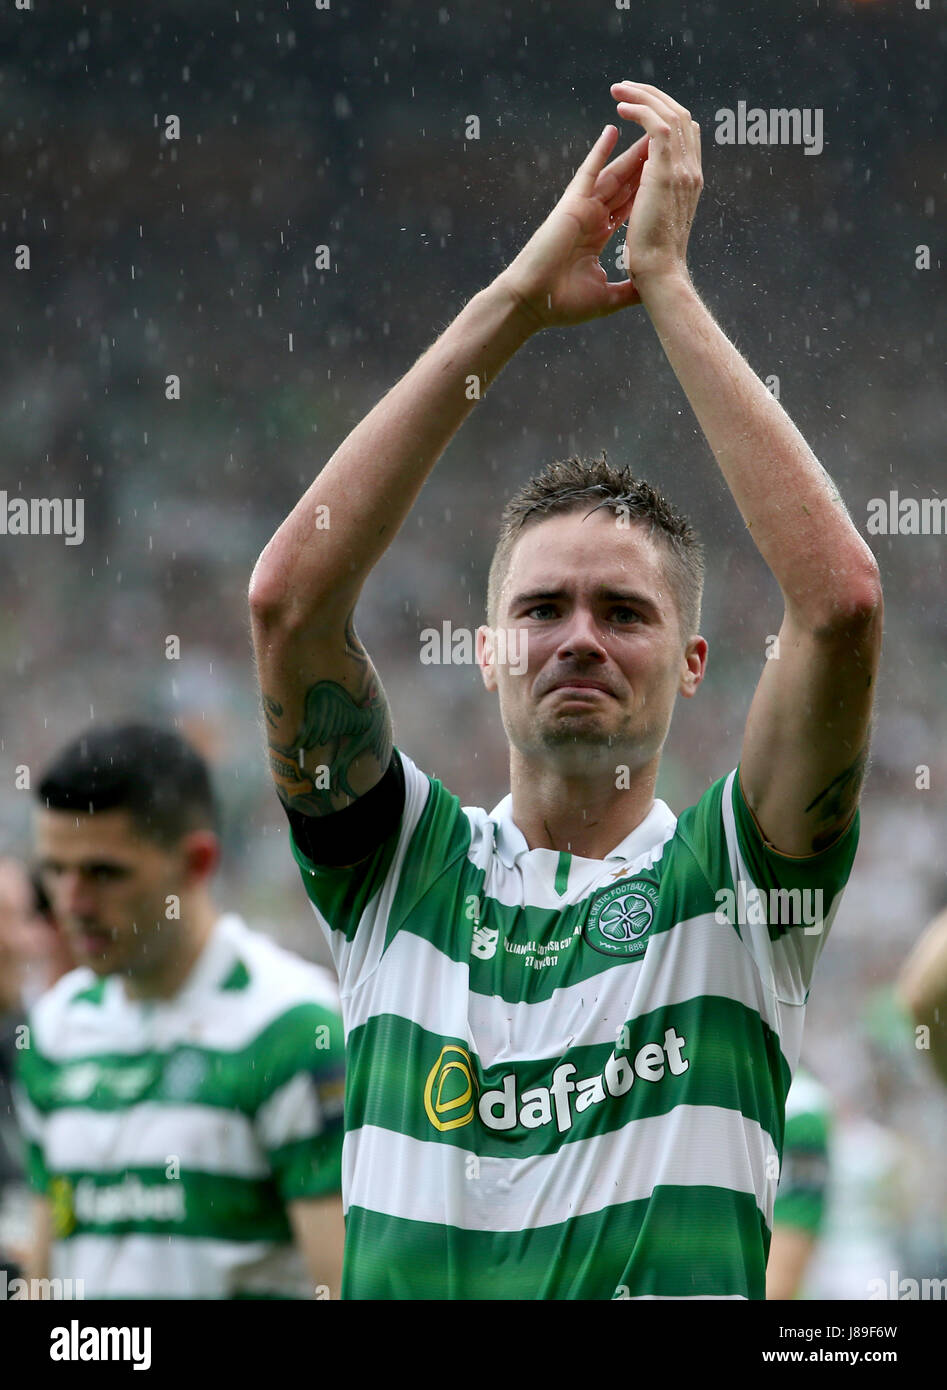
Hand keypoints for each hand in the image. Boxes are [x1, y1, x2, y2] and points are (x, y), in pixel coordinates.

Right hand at [496, 124, 647, 330]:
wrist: (534, 304)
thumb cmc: (563, 305)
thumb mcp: (607, 298)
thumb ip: (628, 291)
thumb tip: (649, 293)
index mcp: (598, 237)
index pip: (628, 209)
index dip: (647, 192)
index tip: (666, 177)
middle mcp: (592, 219)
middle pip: (625, 187)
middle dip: (646, 167)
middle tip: (666, 145)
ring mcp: (582, 210)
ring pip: (613, 175)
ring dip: (632, 155)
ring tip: (650, 132)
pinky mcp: (571, 204)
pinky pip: (589, 171)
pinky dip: (600, 151)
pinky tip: (612, 131)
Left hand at [609, 81, 702, 292]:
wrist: (660, 277)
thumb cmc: (655, 269)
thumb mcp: (658, 236)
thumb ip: (658, 217)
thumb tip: (649, 218)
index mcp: (689, 186)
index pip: (685, 137)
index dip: (665, 118)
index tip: (641, 111)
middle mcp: (691, 172)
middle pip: (681, 117)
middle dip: (653, 98)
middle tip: (626, 90)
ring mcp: (682, 170)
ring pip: (670, 114)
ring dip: (643, 97)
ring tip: (618, 90)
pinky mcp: (666, 171)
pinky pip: (657, 126)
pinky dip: (640, 112)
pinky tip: (621, 109)